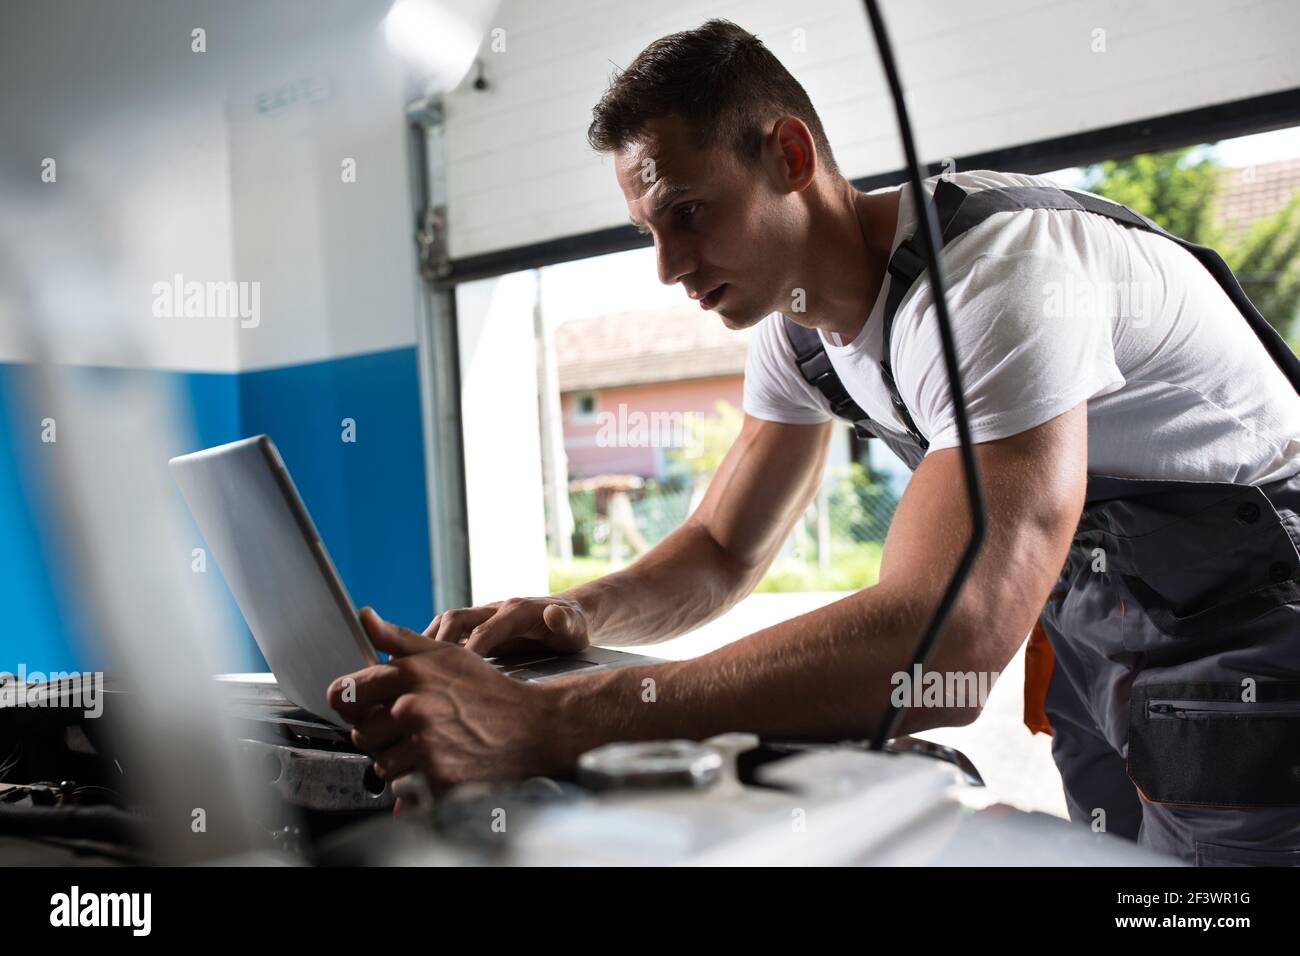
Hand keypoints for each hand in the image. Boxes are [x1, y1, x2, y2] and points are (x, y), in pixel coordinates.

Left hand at [327, 608, 567, 787]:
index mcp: (410, 674)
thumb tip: (365, 617)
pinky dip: (416, 781)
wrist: (533, 728)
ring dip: (399, 759)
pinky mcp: (436, 778)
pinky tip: (441, 763)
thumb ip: (399, 639)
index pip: (344, 692)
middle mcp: (413, 709)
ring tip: (432, 745)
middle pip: (361, 732)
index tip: (367, 706)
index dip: (352, 701)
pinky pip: (402, 787)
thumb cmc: (488, 691)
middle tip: (413, 728)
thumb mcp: (446, 654)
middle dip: (381, 733)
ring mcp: (425, 745)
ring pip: (380, 763)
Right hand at [423, 595, 590, 657]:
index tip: (456, 674)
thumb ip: (565, 622)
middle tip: (420, 670)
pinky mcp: (480, 626)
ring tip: (408, 665)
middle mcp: (497, 610)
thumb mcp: (576, 628)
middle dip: (438, 643)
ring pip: (448, 623)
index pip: (485, 630)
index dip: (469, 650)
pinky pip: (451, 632)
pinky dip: (434, 645)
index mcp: (518, 611)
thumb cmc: (573, 629)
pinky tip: (423, 666)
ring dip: (428, 641)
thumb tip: (554, 614)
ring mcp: (486, 617)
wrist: (570, 618)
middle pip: (457, 619)